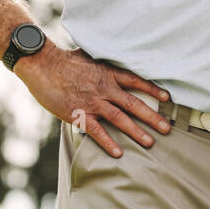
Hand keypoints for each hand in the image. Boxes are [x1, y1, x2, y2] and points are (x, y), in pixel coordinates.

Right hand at [15, 44, 171, 157]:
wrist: (42, 65)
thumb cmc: (62, 59)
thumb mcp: (88, 55)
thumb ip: (102, 61)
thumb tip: (110, 57)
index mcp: (107, 73)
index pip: (136, 81)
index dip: (152, 90)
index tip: (167, 99)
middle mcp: (104, 88)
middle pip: (134, 104)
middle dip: (152, 117)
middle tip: (167, 128)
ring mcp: (93, 102)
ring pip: (120, 119)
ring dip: (137, 132)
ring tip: (150, 142)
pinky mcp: (79, 114)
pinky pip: (97, 131)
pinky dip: (108, 143)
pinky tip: (118, 153)